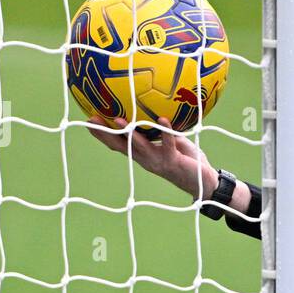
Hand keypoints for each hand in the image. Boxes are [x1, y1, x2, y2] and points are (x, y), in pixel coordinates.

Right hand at [87, 115, 217, 200]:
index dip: (103, 134)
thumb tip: (157, 109)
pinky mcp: (172, 162)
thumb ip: (163, 130)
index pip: (118, 143)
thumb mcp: (174, 142)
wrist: (205, 183)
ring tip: (119, 120)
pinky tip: (162, 119)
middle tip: (91, 121)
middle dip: (105, 134)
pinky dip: (165, 132)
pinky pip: (167, 144)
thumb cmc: (188, 160)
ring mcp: (157, 162)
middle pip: (120, 146)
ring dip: (128, 134)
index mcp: (143, 155)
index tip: (88, 121)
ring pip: (138, 147)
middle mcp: (145, 159)